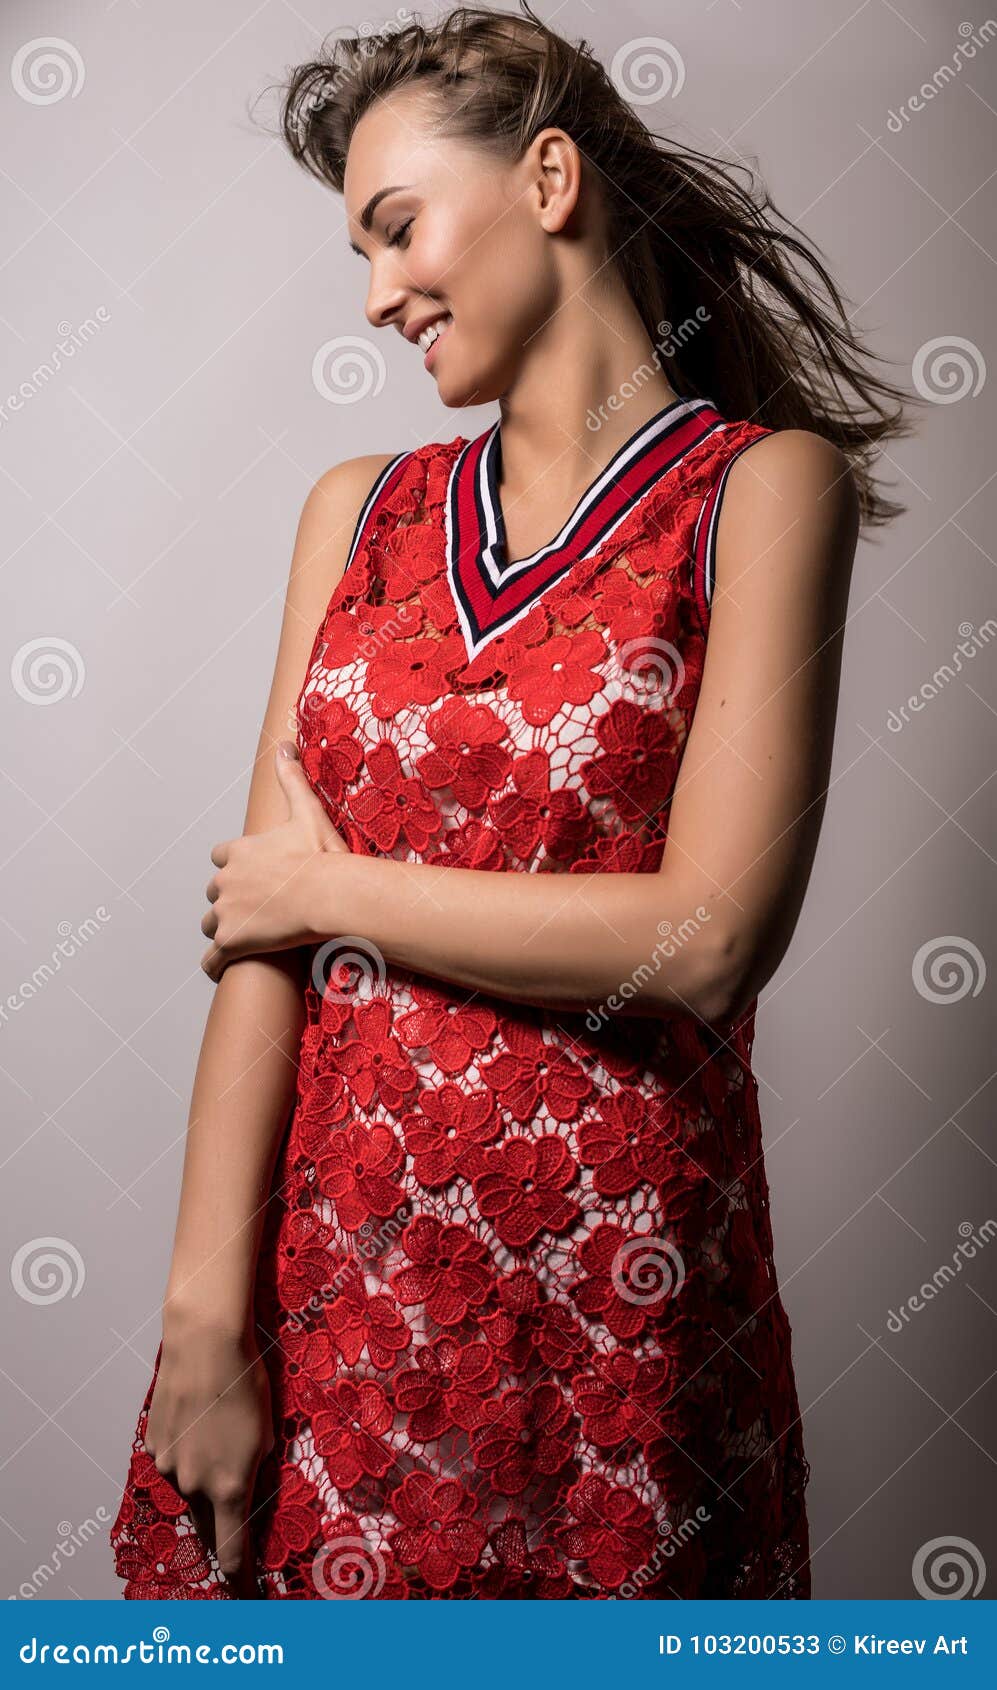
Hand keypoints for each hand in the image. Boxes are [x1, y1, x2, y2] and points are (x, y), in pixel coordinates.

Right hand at [142, 1320, 274, 1598]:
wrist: (205, 1346)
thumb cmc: (246, 1384)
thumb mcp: (267, 1433)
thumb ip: (257, 1469)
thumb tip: (248, 1487)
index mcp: (230, 1487)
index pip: (231, 1551)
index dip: (238, 1575)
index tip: (244, 1591)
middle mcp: (195, 1485)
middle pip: (207, 1524)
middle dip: (220, 1525)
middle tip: (233, 1508)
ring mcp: (170, 1466)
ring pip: (188, 1488)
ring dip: (201, 1478)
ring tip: (217, 1436)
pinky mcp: (153, 1445)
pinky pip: (173, 1463)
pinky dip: (185, 1454)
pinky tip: (197, 1423)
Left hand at [200, 740, 348, 981]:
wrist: (328, 896)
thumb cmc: (323, 858)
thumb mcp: (306, 813)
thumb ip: (291, 780)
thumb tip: (283, 745)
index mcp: (240, 851)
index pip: (221, 857)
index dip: (234, 865)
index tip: (250, 874)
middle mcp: (226, 880)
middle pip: (214, 891)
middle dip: (228, 899)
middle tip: (253, 909)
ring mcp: (226, 913)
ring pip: (210, 923)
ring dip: (223, 928)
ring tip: (243, 938)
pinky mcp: (232, 942)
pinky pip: (211, 958)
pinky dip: (214, 964)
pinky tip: (222, 967)